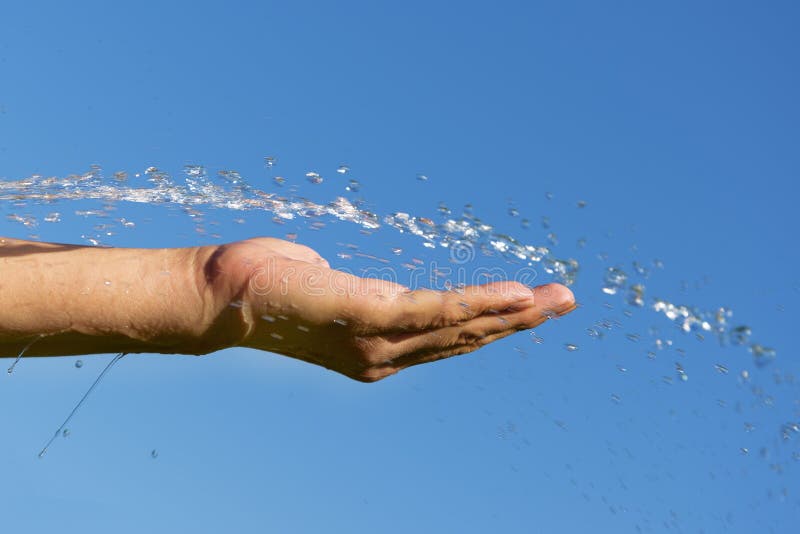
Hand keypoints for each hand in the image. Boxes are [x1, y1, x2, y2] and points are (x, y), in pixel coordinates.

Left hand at [204, 238, 576, 381]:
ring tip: (556, 299)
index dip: (494, 324)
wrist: (221, 297)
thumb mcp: (332, 291)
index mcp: (379, 349)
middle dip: (519, 321)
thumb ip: (365, 296)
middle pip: (465, 337)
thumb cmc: (271, 287)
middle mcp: (385, 356)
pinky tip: (514, 296)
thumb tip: (377, 289)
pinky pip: (434, 312)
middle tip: (566, 301)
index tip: (531, 306)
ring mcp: (377, 342)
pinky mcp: (367, 317)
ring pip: (460, 327)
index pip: (449, 338)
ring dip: (513, 313)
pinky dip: (477, 304)